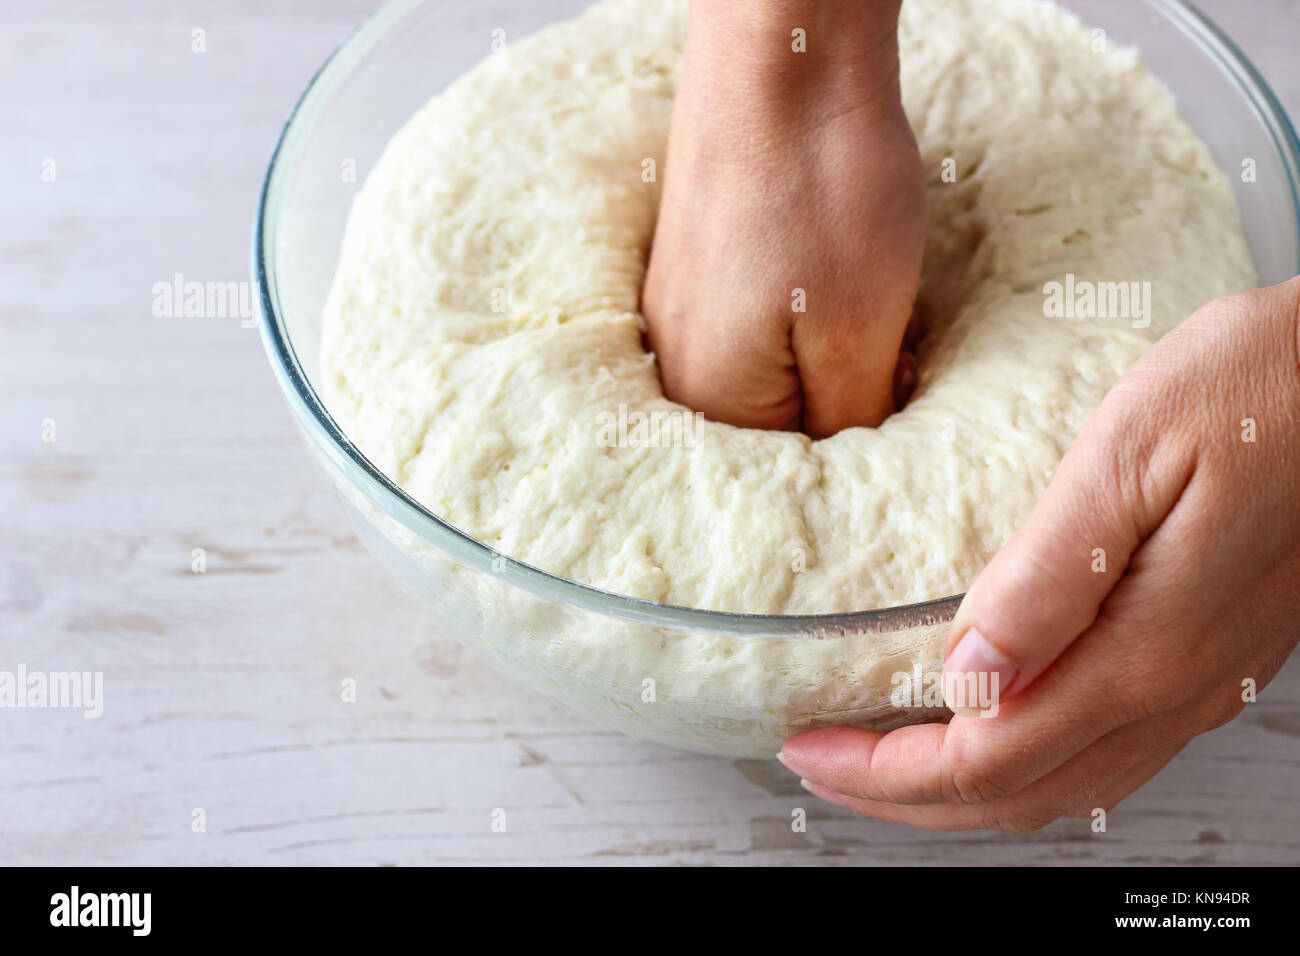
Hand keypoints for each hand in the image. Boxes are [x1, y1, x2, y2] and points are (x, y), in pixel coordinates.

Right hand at [642, 0, 925, 435]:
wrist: (779, 48)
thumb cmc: (820, 185)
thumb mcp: (861, 331)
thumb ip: (851, 419)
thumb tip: (852, 457)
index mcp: (710, 396)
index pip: (796, 468)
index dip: (864, 428)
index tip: (900, 376)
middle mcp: (677, 359)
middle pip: (777, 417)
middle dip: (843, 384)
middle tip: (890, 328)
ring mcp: (680, 303)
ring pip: (771, 362)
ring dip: (826, 340)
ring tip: (861, 283)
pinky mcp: (695, 257)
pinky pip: (754, 315)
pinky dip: (801, 301)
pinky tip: (829, 256)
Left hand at [779, 277, 1299, 829]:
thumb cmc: (1263, 387)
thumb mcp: (1132, 455)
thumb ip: (1049, 575)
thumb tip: (970, 676)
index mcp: (1144, 647)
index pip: (987, 755)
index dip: (887, 770)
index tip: (811, 748)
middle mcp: (1175, 686)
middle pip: (1018, 792)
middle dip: (907, 797)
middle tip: (824, 768)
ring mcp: (1202, 682)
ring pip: (1066, 787)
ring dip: (966, 792)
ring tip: (889, 764)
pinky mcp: (1214, 658)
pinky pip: (1108, 754)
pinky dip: (1029, 767)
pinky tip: (998, 733)